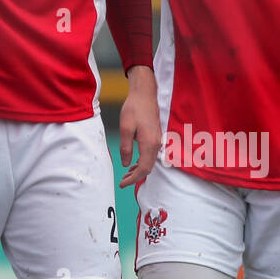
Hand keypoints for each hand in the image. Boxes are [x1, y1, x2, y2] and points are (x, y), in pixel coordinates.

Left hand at [118, 65, 160, 187]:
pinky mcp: (156, 138)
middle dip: (135, 177)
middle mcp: (156, 144)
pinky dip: (142, 163)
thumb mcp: (125, 128)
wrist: (145, 94)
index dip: (133, 179)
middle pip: (148, 168)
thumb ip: (126, 148)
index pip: (143, 169)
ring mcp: (157, 141)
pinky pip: (150, 156)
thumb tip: (125, 164)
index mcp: (149, 143)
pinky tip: (133, 163)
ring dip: (138, 171)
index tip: (122, 184)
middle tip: (122, 181)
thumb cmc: (134, 108)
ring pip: (150, 163)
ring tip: (126, 174)